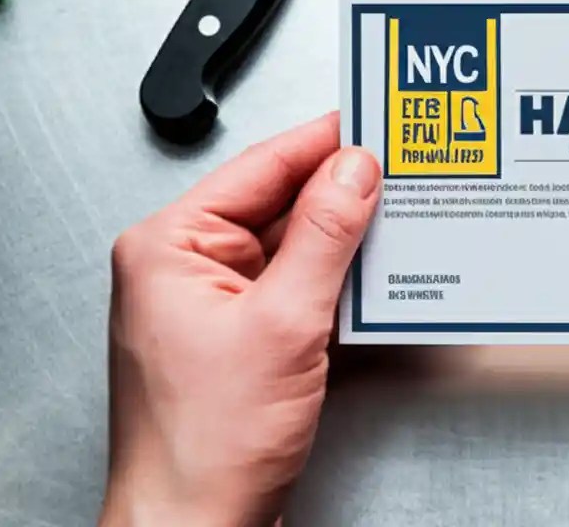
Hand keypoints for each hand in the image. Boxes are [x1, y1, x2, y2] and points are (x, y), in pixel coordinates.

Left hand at [99, 113, 380, 526]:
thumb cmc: (204, 446)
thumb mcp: (283, 322)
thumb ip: (324, 236)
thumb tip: (354, 170)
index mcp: (168, 246)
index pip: (259, 168)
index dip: (322, 142)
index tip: (372, 122)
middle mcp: (183, 268)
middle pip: (276, 204)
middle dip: (340, 191)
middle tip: (400, 169)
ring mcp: (211, 305)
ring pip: (291, 246)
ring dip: (342, 238)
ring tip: (396, 219)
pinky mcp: (240, 339)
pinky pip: (294, 287)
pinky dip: (333, 280)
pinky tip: (370, 276)